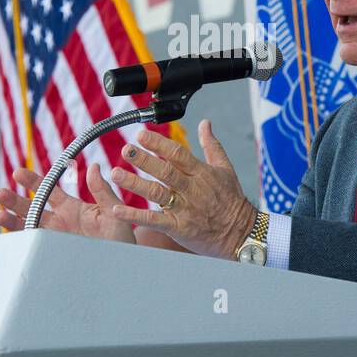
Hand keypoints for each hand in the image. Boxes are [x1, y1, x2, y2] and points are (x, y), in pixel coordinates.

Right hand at [0, 164, 136, 243]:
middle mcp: (60, 222)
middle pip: (32, 208)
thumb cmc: (122, 238)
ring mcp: (56, 240)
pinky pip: (35, 248)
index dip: (33, 182)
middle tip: (0, 193)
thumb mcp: (114, 212)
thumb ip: (102, 191)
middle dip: (15, 201)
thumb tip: (94, 167)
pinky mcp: (55, 256)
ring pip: (29, 227)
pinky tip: (11, 238)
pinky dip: (22, 243)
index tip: (19, 173)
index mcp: (72, 208)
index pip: (48, 191)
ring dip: (13, 221)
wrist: (125, 266)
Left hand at [108, 119, 256, 259]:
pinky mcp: (179, 227)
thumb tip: (205, 123)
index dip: (158, 144)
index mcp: (201, 173)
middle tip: (126, 150)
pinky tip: (117, 209)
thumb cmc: (233, 201)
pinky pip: (154, 220)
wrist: (241, 233)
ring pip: (156, 193)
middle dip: (144, 160)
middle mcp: (191, 189)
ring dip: (134, 184)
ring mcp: (185, 209)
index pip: (178, 154)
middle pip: (165, 172)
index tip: (141, 134)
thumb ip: (212, 145)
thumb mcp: (226, 169)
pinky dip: (135, 215)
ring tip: (115, 174)